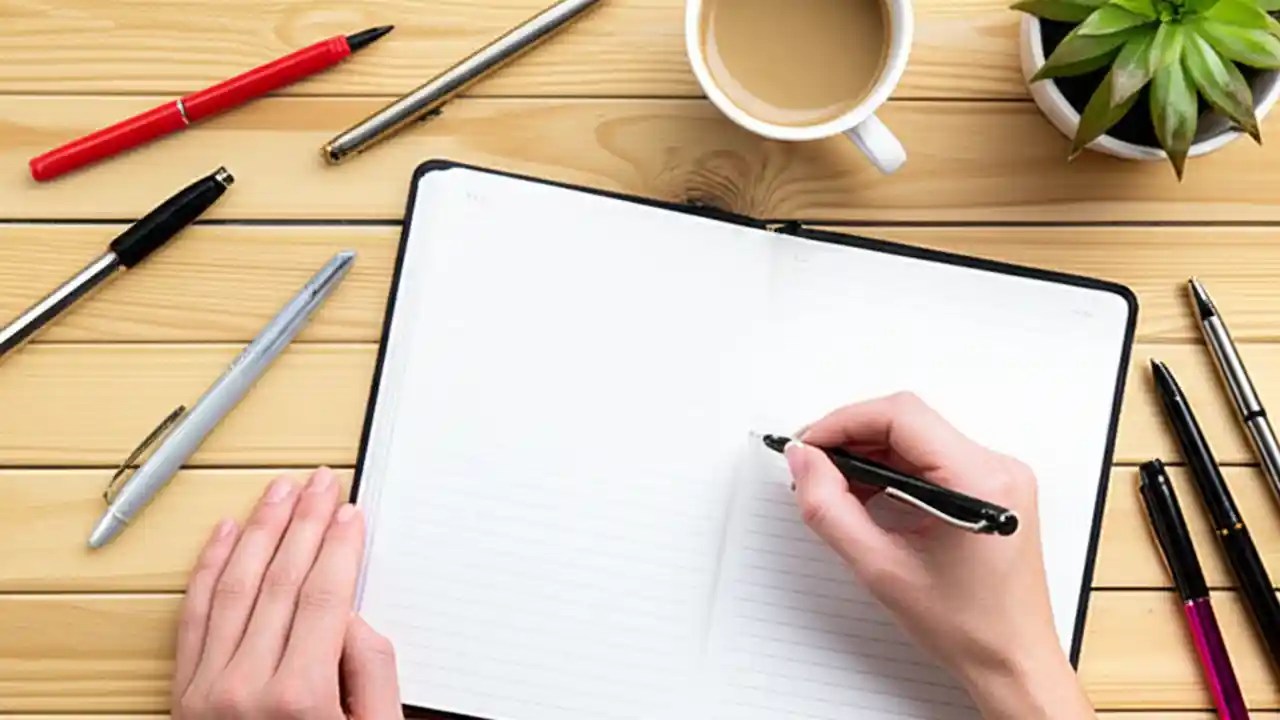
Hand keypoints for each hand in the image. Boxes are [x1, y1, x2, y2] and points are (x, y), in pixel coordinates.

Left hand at [173, 468, 402, 718]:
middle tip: (321, 484)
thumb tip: (352, 613)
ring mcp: (207, 691)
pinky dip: (208, 568)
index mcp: (300, 700)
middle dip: (306, 523)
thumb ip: (371, 670)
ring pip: (234, 585)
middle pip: (281, 580)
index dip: (341, 546)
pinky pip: (194, 615)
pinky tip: (227, 534)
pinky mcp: (184, 695)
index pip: (325, 595)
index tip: (351, 513)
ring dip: (260, 530)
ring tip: (278, 492)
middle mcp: (245, 689)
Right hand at [786, 393, 1093, 719]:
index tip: (808, 446)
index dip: (844, 422)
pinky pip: (932, 458)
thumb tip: (805, 462)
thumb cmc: (969, 627)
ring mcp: (998, 476)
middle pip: (907, 422)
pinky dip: (893, 470)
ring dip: (870, 454)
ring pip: (916, 438)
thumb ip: (830, 509)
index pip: (901, 416)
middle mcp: (997, 468)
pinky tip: (866, 495)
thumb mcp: (881, 568)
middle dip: (852, 438)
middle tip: (812, 467)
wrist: (1013, 661)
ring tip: (834, 487)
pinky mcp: (990, 488)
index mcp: (980, 480)